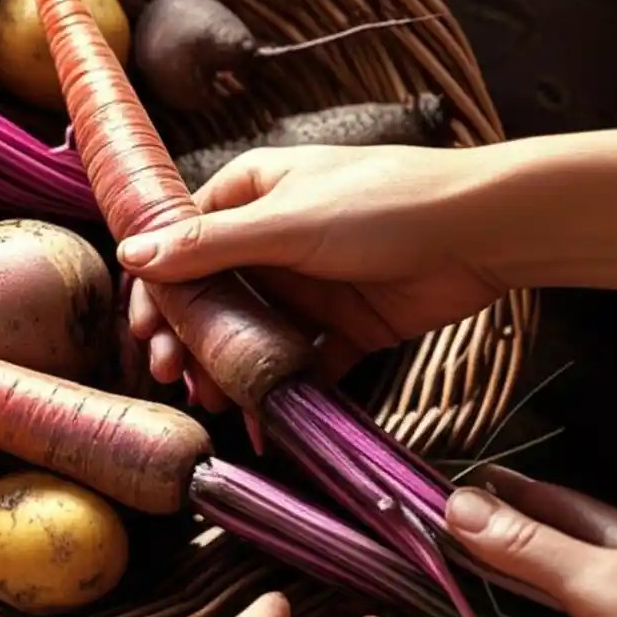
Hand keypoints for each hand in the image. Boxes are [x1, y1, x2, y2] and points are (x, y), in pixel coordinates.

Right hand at [118, 145, 507, 409]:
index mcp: (252, 195)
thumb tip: (133, 256)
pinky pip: (300, 362)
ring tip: (215, 400)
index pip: (182, 243)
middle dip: (187, 337)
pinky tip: (263, 421)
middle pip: (212, 295)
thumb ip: (208, 246)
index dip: (157, 289)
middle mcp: (273, 238)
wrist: (483, 230)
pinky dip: (279, 391)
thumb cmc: (385, 203)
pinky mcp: (343, 324)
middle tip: (171, 375)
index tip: (144, 332)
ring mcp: (308, 284)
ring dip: (227, 367)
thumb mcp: (286, 222)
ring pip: (250, 334)